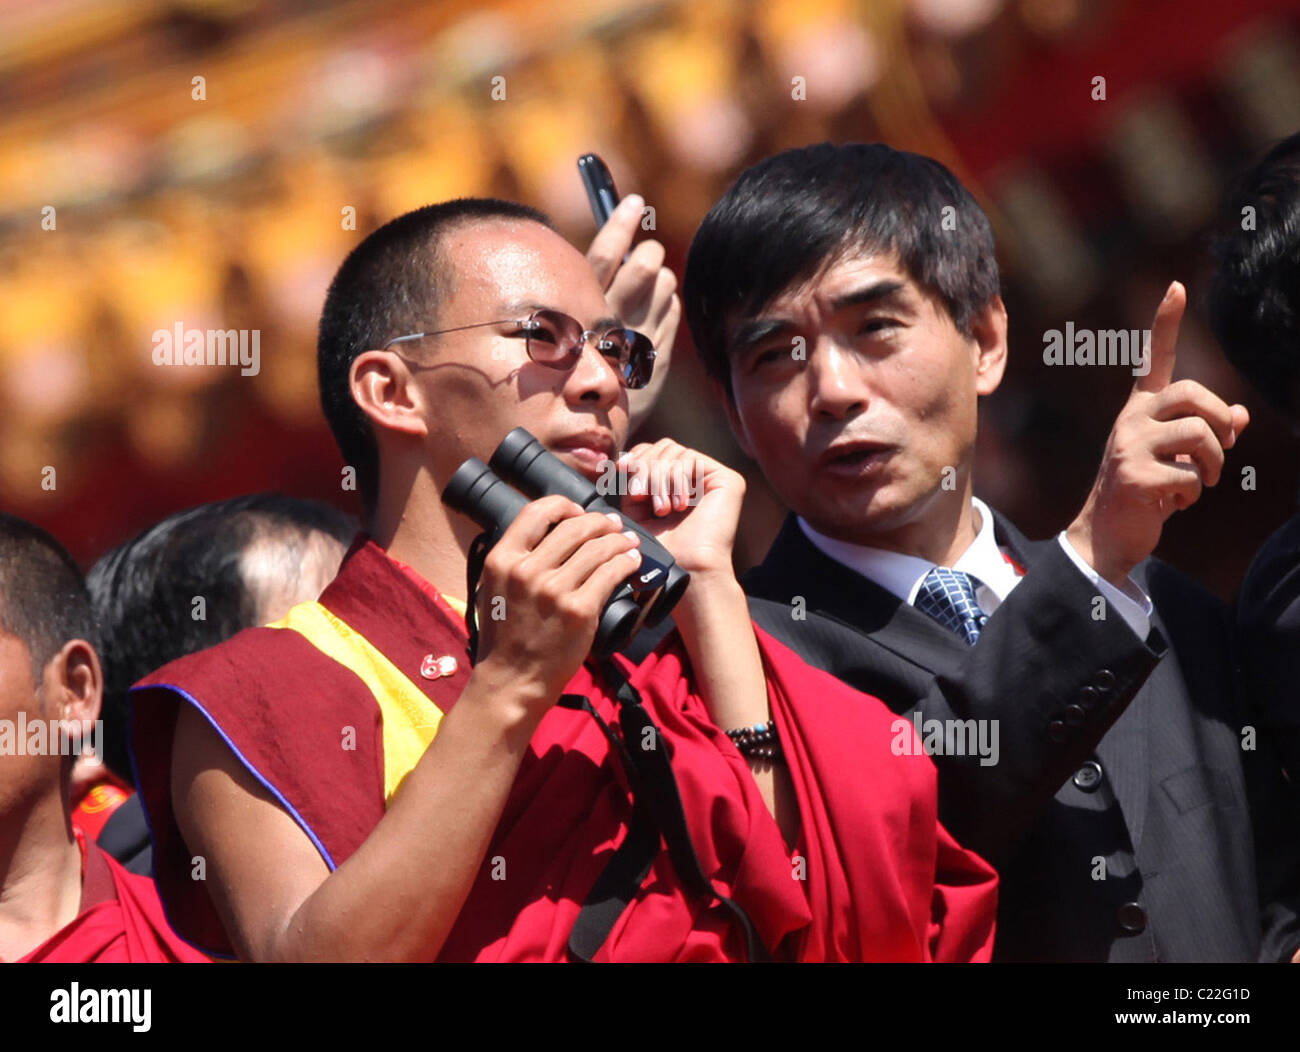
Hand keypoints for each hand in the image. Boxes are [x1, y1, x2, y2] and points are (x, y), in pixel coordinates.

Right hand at [473, 495, 640, 705]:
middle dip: (599, 522)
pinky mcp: (579, 609)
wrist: (512, 680)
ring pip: (598, 548)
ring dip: (619, 540)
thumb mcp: (491, 588)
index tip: (578, 511)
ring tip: (628, 542)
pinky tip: (632, 561)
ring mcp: (554, 590)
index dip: (563, 505)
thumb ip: (512, 561)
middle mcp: (527, 570)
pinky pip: (611, 573)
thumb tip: (543, 536)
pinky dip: (627, 562)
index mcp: (502, 560)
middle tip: (612, 525)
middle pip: (574, 526)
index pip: (536, 511)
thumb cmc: (504, 637)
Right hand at [586, 193, 679, 434]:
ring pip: (665, 284)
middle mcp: (610, 324)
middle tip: (648, 254)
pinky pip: (673, 309)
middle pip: (643, 267)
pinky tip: (654, 313)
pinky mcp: (659, 354)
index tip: (634, 201)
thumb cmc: (577, 359)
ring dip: (659, 279)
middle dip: (649, 253)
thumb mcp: (571, 322)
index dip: (620, 224)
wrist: (590, 422)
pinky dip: (667, 303)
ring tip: (647, 289)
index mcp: (579, 312)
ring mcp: (640, 339)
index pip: (603, 257)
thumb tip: (620, 243)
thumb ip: (590, 287)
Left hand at [617, 438, 744, 577]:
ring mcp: (714, 478)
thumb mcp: (636, 510)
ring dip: (659, 478)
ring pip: (674, 451)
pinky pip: (690, 458)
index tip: (619, 469)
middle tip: (640, 496)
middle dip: (644, 468)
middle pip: (663, 447)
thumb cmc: (660, 550)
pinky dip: (676, 479)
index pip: (654, 452)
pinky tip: (679, 506)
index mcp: (677, 484)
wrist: (685, 570)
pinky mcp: (728, 480)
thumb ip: (633, 481)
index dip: (636, 457)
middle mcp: (697, 478)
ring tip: (662, 510)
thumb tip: (622, 458)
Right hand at [1066, 281, 1249, 584]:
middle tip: (1223, 448)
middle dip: (1219, 421)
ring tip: (1199, 483)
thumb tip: (1241, 417)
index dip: (1165, 322)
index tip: (1177, 286)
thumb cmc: (1145, 493)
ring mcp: (1129, 447)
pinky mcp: (1134, 476)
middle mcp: (1130, 421)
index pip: (1153, 359)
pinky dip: (1191, 494)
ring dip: (1213, 466)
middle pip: (1191, 393)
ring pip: (1198, 435)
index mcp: (1139, 411)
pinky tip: (1172, 503)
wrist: (1106, 535)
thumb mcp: (1178, 459)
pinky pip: (1187, 475)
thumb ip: (1207, 435)